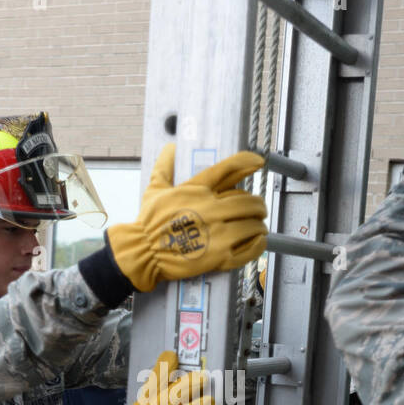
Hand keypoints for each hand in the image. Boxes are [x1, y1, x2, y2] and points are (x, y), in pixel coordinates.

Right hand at [106, 145, 267, 290]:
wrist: (143, 252)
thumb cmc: (148, 222)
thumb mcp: (155, 189)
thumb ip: (165, 167)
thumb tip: (170, 147)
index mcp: (197, 190)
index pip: (230, 169)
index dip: (249, 162)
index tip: (259, 162)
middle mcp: (211, 209)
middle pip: (249, 201)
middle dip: (258, 204)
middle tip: (258, 208)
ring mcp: (217, 234)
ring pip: (253, 224)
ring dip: (260, 224)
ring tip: (259, 226)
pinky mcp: (219, 257)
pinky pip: (249, 249)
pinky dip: (259, 244)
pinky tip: (260, 240)